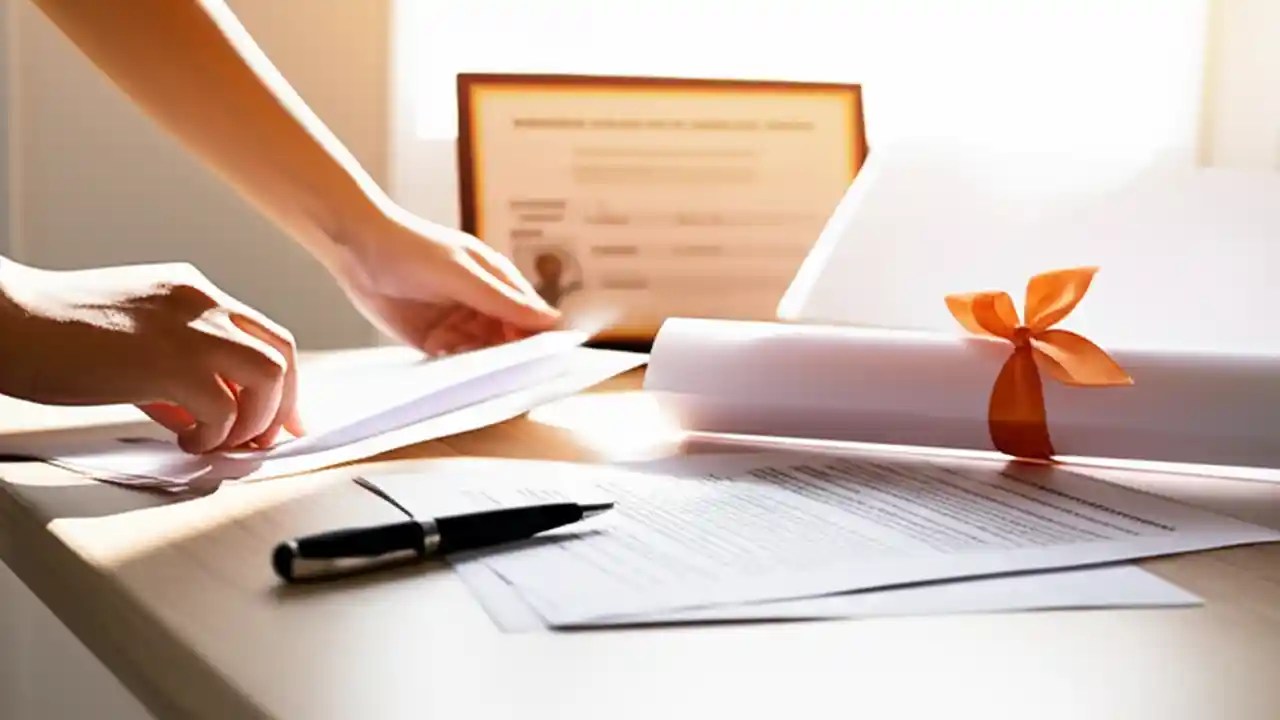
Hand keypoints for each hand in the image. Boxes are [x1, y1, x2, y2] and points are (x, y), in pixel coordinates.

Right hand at [0, 261, 300, 452]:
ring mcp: (191, 329)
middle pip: (282, 352)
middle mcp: (202, 302)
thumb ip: (174, 372)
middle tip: (260, 441)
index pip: (264, 334)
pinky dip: (214, 435)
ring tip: (218, 441)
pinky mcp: (171, 363)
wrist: (7, 322)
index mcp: (193, 292)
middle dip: (281, 405)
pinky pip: (225, 409)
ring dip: (254, 420)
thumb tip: (203, 415)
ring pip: (270, 376)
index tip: (283, 420)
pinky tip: (185, 440)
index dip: (284, 382)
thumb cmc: (54, 335)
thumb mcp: (131, 340)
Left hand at [333, 209, 559, 354]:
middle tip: (510, 378)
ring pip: (483, 357)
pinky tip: (449, 366)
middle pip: (510, 343)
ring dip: (481, 366)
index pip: (532, 319)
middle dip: (510, 360)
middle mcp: (484, 307)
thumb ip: (504, 302)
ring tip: (472, 368)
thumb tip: (553, 320)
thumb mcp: (464, 275)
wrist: (357, 249)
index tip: (547, 366)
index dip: (542, 342)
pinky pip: (454, 364)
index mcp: (500, 284)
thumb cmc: (414, 249)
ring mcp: (459, 325)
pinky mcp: (434, 342)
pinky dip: (455, 368)